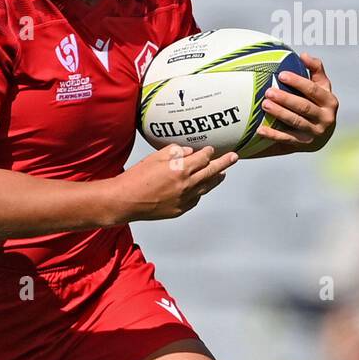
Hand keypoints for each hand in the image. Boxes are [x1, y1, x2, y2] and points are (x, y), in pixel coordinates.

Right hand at [111, 144, 238, 221]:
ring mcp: (184, 199)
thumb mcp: (154, 158)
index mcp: (180, 169)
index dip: (208, 152)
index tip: (211, 149)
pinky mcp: (178, 210)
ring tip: (222, 174)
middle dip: (224, 163)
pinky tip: (201, 189)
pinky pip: (195, 200)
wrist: (125, 201)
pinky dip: (200, 192)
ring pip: (206, 187)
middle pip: (211, 172)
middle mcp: (186, 185)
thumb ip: (173, 152)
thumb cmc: (135, 179)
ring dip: (215, 179)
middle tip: (234, 157)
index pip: (202, 158)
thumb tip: (187, 152)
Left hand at [256, 53, 338, 152]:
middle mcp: (326, 118)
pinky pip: (286, 139)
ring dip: (279, 113)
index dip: (298, 82)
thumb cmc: (318, 104)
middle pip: (304, 107)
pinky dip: (273, 134)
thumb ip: (315, 70)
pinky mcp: (304, 144)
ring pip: (296, 122)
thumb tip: (304, 55)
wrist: (321, 133)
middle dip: (286, 99)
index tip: (281, 75)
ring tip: (264, 104)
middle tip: (268, 92)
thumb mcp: (322, 87)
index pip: (313, 90)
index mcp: (330, 101)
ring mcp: (315, 132)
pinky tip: (260, 129)